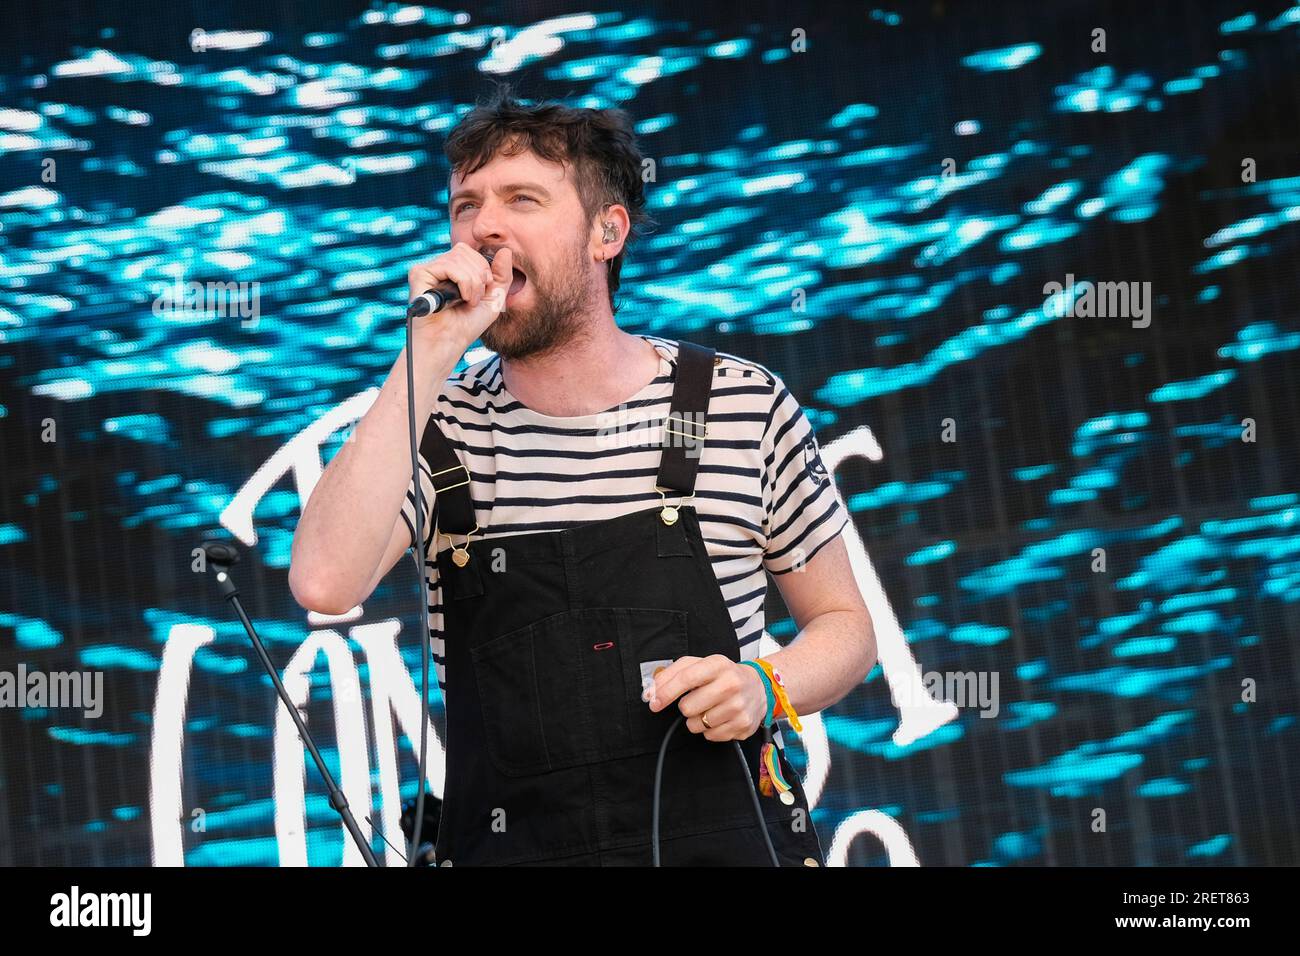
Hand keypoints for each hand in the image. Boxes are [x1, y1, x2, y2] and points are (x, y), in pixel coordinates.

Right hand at [406, 243, 512, 347]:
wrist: (449, 343)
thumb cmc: (468, 324)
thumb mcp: (493, 298)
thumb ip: (502, 274)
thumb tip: (506, 249)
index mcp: (452, 269)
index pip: (471, 252)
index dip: (484, 270)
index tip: (482, 293)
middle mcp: (438, 267)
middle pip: (465, 251)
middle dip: (479, 276)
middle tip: (474, 300)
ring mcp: (428, 269)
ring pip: (458, 257)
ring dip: (472, 283)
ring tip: (468, 302)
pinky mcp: (419, 274)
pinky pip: (448, 266)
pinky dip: (463, 283)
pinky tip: (460, 299)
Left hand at [643, 654, 768, 741]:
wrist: (759, 688)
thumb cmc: (723, 675)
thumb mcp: (700, 664)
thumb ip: (673, 673)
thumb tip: (651, 691)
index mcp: (718, 664)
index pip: (686, 678)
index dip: (666, 692)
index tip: (653, 701)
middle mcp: (731, 684)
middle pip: (688, 707)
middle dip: (686, 706)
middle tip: (697, 700)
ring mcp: (739, 706)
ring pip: (697, 724)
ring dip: (697, 719)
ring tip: (710, 708)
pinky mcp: (743, 725)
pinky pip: (710, 736)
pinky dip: (709, 729)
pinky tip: (720, 717)